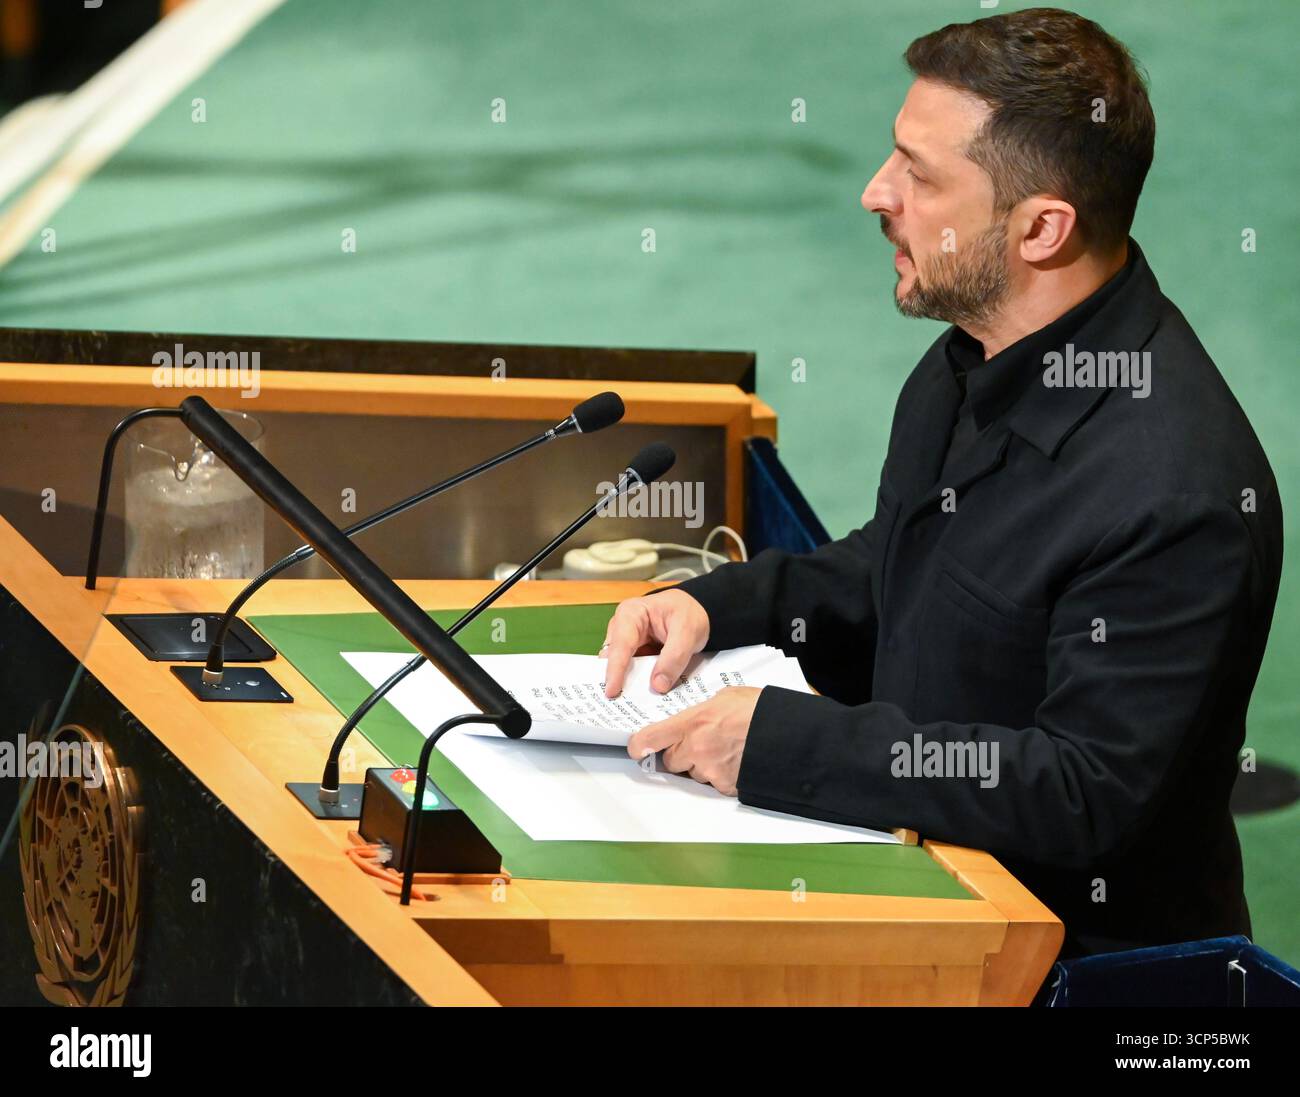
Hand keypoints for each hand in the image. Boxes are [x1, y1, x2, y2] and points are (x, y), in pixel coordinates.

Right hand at [600, 588, 709, 697]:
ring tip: (628, 707)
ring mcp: (627, 644)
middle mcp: (622, 628)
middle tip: (616, 705)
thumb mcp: (688, 631)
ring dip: (627, 685)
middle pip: (614, 658)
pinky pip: (632, 673)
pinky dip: (636, 685)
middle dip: (616, 680)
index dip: (615, 669)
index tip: (612, 691)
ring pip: (621, 668)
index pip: (620, 644)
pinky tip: (640, 701)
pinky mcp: (634, 657)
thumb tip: (657, 686)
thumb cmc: (689, 614)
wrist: (698, 612)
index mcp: (631, 614)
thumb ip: (674, 657)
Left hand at [625, 686, 760, 796]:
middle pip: (671, 761)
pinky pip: (714, 784)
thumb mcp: (724, 698)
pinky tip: (734, 761)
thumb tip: (692, 719)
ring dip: (701, 765)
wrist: (786, 733)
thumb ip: (700, 711)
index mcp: (693, 722)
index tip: (637, 746)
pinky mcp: (726, 786)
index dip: (640, 744)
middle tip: (698, 743)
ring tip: (724, 750)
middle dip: (680, 754)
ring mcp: (711, 770)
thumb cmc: (759, 711)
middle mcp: (697, 749)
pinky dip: (720, 775)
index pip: (651, 738)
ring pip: (693, 773)